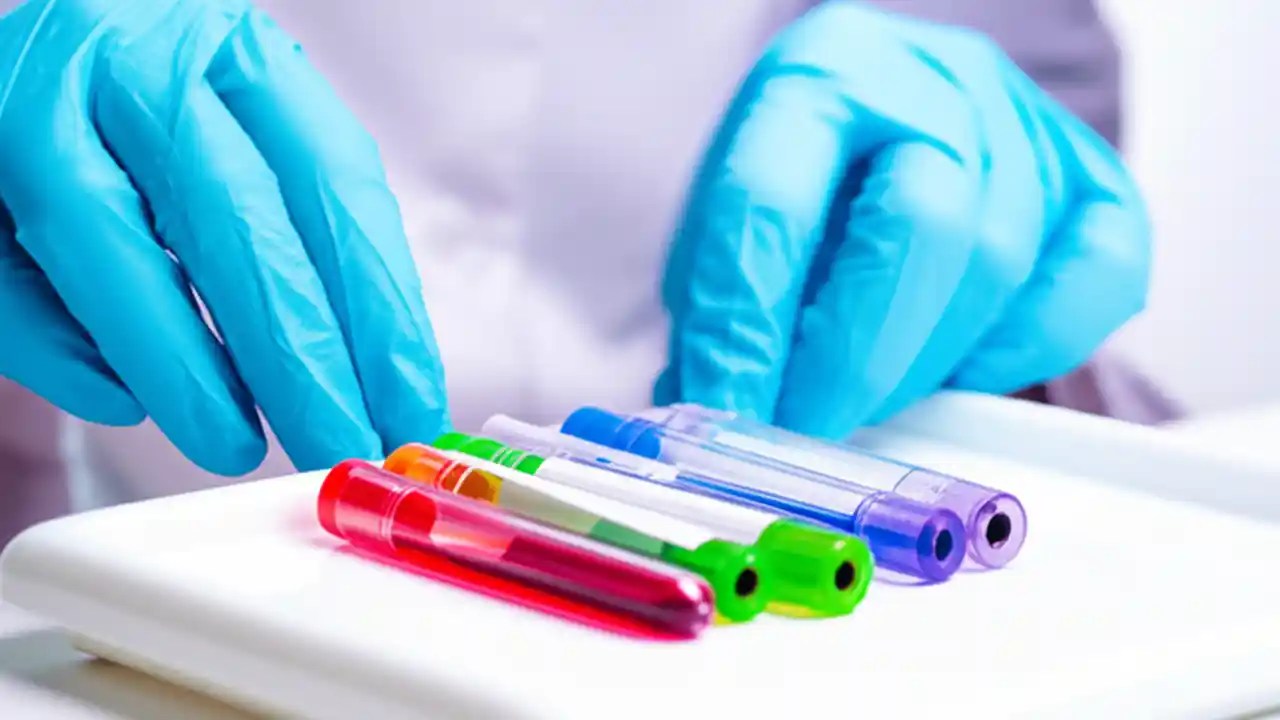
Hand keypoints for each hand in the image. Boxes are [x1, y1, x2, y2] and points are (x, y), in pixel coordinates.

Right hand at [0, 0, 447, 473]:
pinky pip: (9, 280)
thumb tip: (382, 381)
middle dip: (298, 355)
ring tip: (236, 445)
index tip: (408, 402)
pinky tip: (127, 403)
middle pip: (233, 217)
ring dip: (181, 366)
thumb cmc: (159, 125)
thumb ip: (307, 234)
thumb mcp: (248, 143)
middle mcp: (132, 58)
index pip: (330, 181)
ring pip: (106, 242)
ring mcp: (30, 105)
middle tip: (339, 441)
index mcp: (233, 49)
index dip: (378, 306)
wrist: (22, 77)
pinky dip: (70, 354)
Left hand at [657, 2, 1149, 437]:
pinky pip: (1095, 279)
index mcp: (822, 72)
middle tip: (811, 424)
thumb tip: (719, 408)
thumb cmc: (809, 188)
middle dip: (854, 356)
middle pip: (918, 223)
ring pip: (998, 263)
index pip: (771, 198)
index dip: (745, 323)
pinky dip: (1026, 349)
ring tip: (869, 394)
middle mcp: (934, 80)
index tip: (730, 409)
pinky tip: (964, 367)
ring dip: (923, 364)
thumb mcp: (735, 227)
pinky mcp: (1096, 181)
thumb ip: (726, 308)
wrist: (892, 132)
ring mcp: (1027, 125)